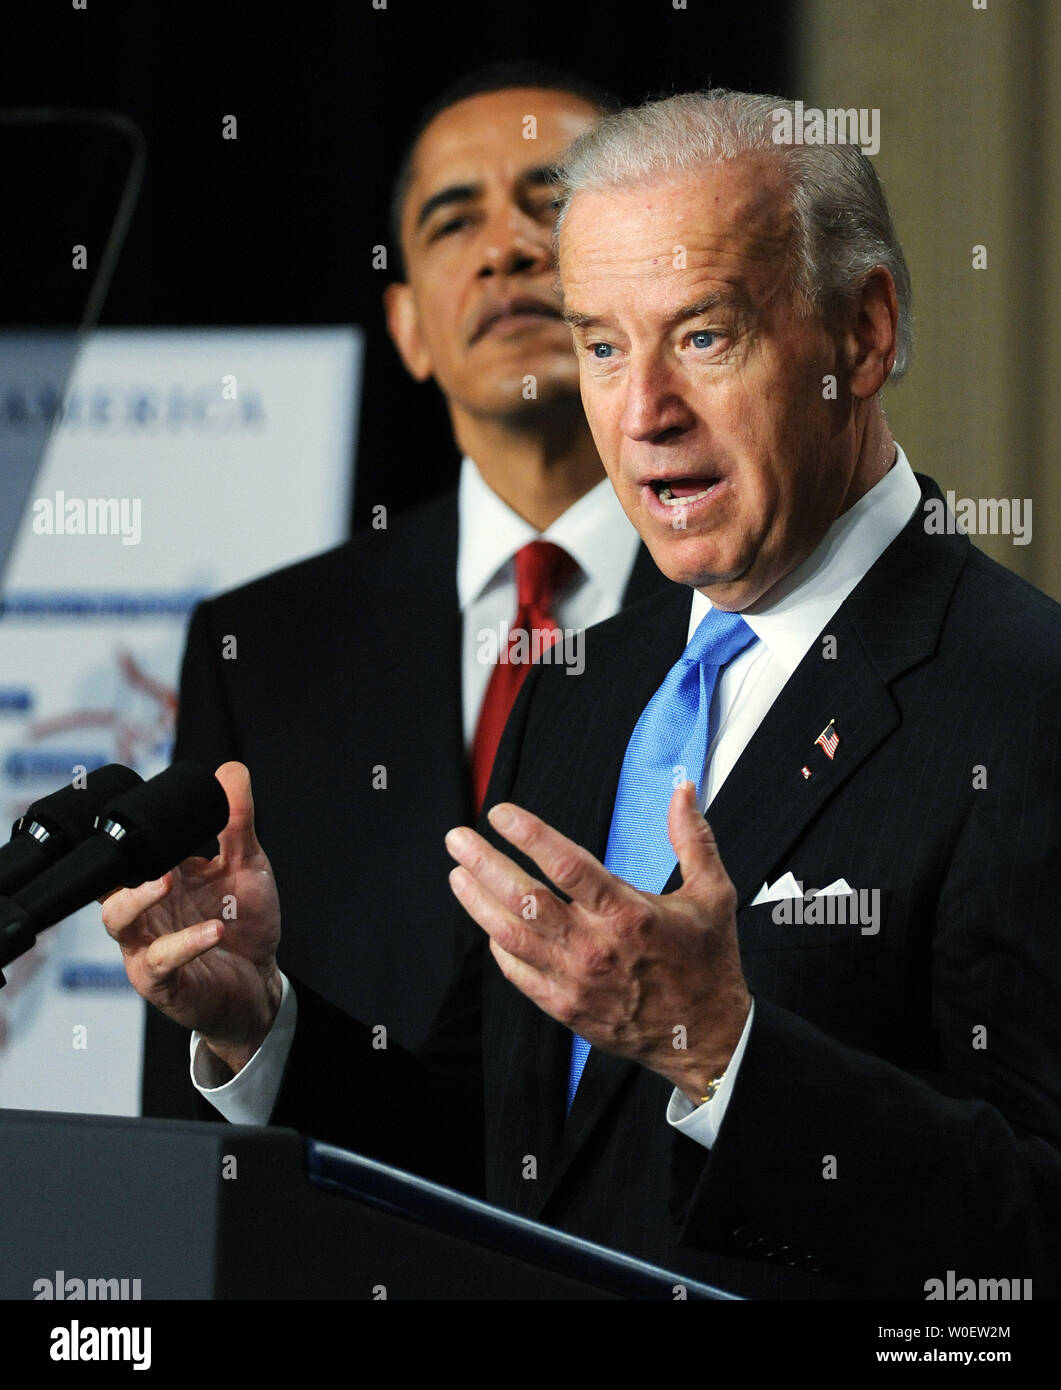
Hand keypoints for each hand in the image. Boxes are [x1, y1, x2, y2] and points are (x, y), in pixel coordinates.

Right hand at [100, 761, 281, 1073]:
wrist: (260, 982)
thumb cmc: (243, 923)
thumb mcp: (246, 865)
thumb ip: (237, 821)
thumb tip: (230, 770)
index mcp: (160, 877)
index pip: (127, 850)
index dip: (125, 831)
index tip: (140, 807)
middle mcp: (146, 909)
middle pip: (107, 881)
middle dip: (119, 864)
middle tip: (149, 846)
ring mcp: (147, 945)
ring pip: (118, 920)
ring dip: (139, 900)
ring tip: (166, 882)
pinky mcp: (161, 980)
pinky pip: (161, 960)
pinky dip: (185, 943)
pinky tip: (214, 930)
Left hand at [445, 781, 750, 1101]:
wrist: (706, 1037)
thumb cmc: (708, 962)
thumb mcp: (714, 894)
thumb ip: (693, 838)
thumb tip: (682, 790)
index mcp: (628, 913)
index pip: (567, 865)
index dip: (529, 835)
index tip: (500, 813)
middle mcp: (595, 946)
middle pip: (525, 898)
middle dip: (485, 864)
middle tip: (457, 839)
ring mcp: (575, 979)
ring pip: (511, 935)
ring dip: (478, 902)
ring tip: (458, 875)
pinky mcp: (565, 1007)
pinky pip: (518, 973)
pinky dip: (499, 946)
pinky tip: (488, 924)